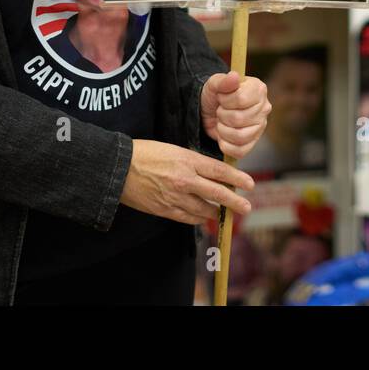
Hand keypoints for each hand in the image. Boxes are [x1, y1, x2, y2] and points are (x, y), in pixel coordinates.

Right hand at [119, 138, 253, 224]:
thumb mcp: (174, 150)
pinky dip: (199, 219)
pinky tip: (204, 218)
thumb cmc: (145, 153)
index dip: (237, 179)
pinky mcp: (165, 210)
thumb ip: (194, 162)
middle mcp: (185, 180)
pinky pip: (188, 219)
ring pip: (204, 210)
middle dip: (235, 202)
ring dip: (216, 212)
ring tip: (223, 212)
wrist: (118, 168)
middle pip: (217, 194)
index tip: (250, 184)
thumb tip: (213, 173)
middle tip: (246, 207)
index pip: (219, 171)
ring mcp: (175, 197)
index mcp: (188, 160)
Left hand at [201, 70, 270, 160]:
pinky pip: (240, 151)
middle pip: (239, 119)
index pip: (241, 99)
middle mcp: (264, 108)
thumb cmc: (214, 95)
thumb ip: (223, 80)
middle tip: (220, 110)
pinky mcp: (253, 143)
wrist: (208, 111)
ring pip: (240, 136)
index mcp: (258, 89)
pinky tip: (222, 136)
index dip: (226, 100)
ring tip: (221, 122)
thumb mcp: (214, 84)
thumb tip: (234, 76)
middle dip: (222, 115)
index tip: (221, 97)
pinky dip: (226, 145)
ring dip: (223, 131)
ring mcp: (260, 127)